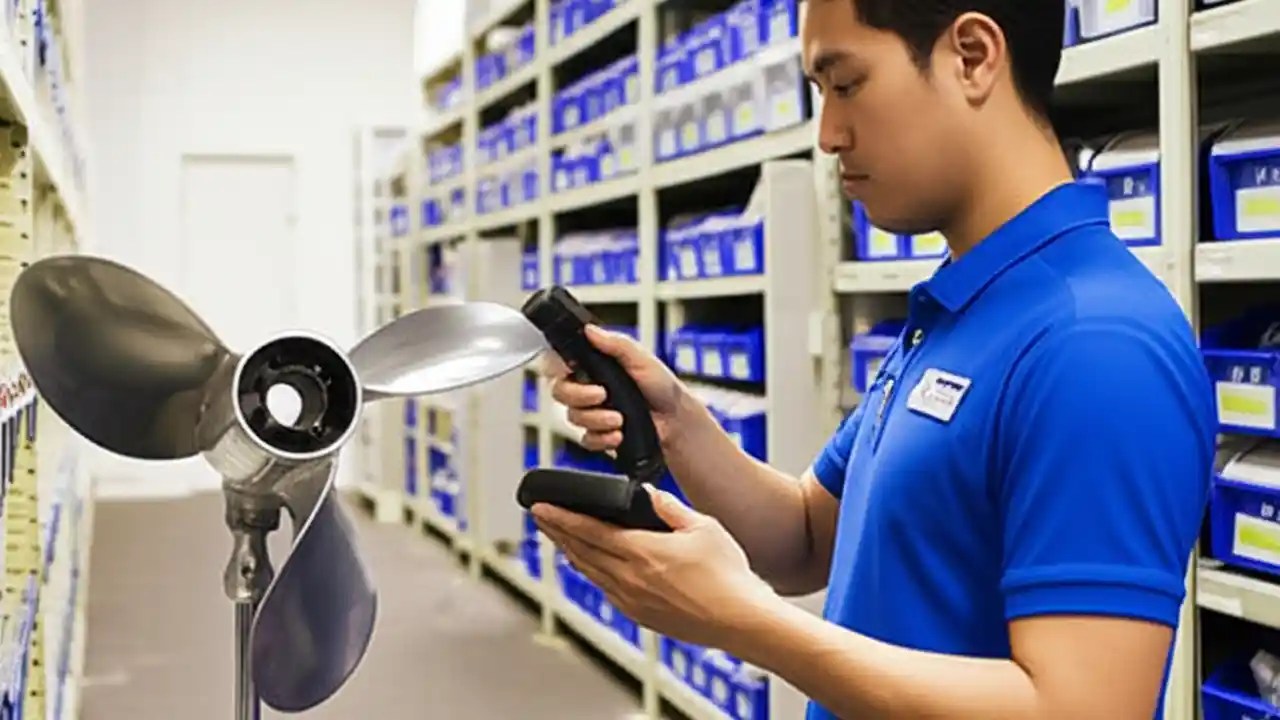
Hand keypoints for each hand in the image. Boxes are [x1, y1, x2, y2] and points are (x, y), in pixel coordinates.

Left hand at [532, 486, 778, 648]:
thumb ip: (670, 508)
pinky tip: (591, 567)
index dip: (561, 517)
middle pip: (581, 551)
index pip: (588, 530)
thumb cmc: (728, 576)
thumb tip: (650, 495)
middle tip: (540, 517)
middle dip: (558, 532)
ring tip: (559, 538)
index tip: (540, 507)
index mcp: (641, 551)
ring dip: (571, 552)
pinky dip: (591, 573)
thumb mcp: (703, 527)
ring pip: (589, 572)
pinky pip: (605, 590)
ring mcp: (632, 601)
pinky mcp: (641, 616)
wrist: (742, 621)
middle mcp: (629, 579)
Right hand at [542, 325, 687, 452]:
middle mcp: (588, 387)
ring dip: (597, 419)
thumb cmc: (662, 386)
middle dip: (579, 396)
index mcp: (593, 365)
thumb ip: (615, 343)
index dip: (557, 367)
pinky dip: (602, 438)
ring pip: (573, 417)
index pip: (558, 362)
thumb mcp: (641, 357)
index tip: (570, 370)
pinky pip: (586, 439)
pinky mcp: (598, 433)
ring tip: (620, 418)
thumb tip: (590, 330)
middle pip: (559, 392)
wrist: (676, 420)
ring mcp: (592, 412)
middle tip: (602, 395)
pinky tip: (619, 434)